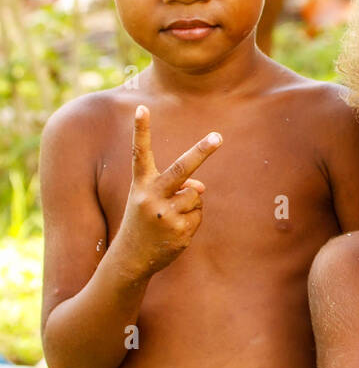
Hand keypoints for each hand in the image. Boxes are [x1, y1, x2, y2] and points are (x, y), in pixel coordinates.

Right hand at [115, 106, 221, 278]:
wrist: (130, 259)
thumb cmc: (143, 220)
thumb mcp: (152, 199)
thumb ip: (176, 186)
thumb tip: (201, 188)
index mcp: (140, 185)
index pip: (140, 153)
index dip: (141, 130)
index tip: (141, 108)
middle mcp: (150, 197)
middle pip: (181, 169)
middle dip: (201, 151)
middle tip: (218, 136)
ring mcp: (165, 215)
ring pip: (196, 195)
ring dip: (191, 203)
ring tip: (170, 217)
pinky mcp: (179, 230)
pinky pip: (199, 214)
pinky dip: (192, 220)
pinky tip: (174, 231)